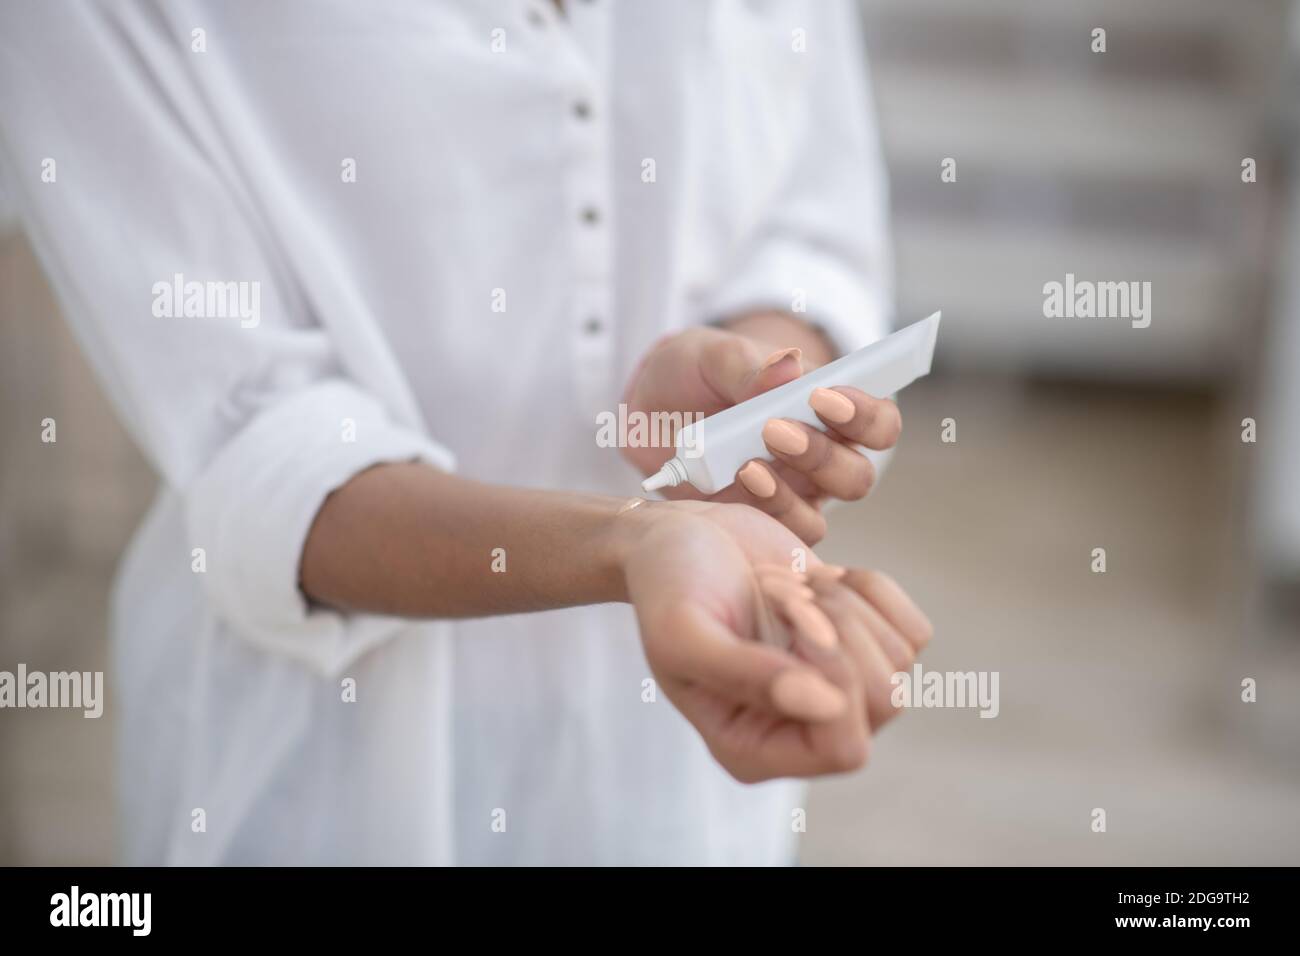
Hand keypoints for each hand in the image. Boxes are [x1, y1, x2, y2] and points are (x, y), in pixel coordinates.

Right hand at [620, 499, 929, 781]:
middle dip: (841, 630)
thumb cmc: (668, 585)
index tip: (794, 623)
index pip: (844, 748)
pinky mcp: (861, 645)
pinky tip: (822, 577)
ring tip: (789, 585)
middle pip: (886, 703)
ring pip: (901, 664)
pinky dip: (874, 590)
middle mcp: (801, 730)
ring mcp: (837, 690)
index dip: (835, 679)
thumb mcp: (683, 632)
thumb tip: (827, 707)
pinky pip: (913, 632)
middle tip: (783, 594)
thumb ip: (743, 675)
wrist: (681, 536)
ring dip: (847, 604)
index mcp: (753, 749)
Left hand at [621, 324, 901, 543]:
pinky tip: (739, 481)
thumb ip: (749, 363)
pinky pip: (780, 534)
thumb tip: (787, 367)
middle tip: (776, 429)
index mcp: (831, 410)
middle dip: (822, 454)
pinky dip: (765, 512)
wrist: (648, 410)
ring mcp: (793, 495)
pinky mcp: (759, 521)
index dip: (867, 416)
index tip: (826, 398)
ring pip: (820, 515)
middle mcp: (823, 457)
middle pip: (857, 475)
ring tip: (750, 462)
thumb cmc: (696, 373)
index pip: (878, 422)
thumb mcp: (714, 355)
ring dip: (791, 492)